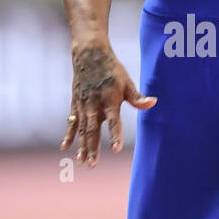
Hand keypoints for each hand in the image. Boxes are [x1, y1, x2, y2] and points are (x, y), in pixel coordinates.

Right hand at [60, 43, 155, 164]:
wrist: (89, 54)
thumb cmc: (112, 70)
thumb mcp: (127, 82)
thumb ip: (137, 97)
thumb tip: (153, 103)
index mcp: (110, 99)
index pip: (113, 121)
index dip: (115, 135)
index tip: (116, 149)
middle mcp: (94, 104)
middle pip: (93, 129)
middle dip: (92, 148)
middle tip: (93, 164)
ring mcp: (83, 105)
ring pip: (82, 129)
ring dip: (81, 146)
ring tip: (81, 162)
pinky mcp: (75, 103)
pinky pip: (71, 121)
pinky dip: (68, 134)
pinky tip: (65, 147)